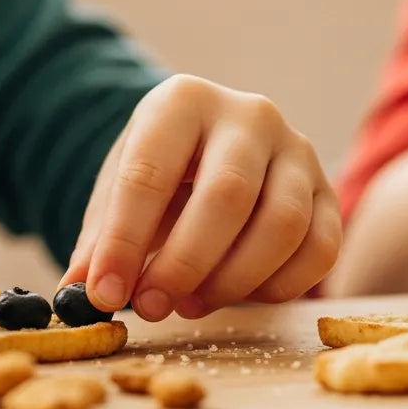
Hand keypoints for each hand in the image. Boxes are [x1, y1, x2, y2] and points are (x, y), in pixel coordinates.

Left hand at [62, 75, 340, 320]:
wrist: (213, 150)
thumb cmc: (160, 175)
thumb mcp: (119, 195)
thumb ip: (99, 243)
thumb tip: (78, 295)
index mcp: (182, 102)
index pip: (150, 173)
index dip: (124, 241)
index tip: (104, 293)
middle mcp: (249, 115)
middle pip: (226, 196)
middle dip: (185, 264)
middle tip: (152, 307)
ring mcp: (297, 150)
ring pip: (281, 225)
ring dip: (233, 281)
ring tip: (191, 304)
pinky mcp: (329, 191)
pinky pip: (320, 249)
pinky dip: (279, 288)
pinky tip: (240, 296)